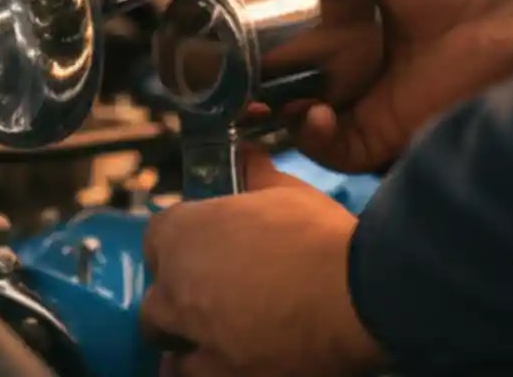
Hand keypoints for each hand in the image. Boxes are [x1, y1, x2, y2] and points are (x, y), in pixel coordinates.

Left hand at [141, 147, 383, 376]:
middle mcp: (177, 288)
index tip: (201, 251)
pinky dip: (201, 369)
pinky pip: (191, 375)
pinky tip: (221, 365)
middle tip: (208, 299)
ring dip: (181, 341)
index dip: (179, 245)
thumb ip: (254, 174)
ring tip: (208, 340)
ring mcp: (196, 336)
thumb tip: (245, 157)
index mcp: (184, 234)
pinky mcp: (220, 373)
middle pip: (155, 300)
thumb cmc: (321, 236)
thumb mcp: (286, 192)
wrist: (357, 294)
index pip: (157, 238)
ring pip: (166, 344)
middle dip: (174, 299)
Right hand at [245, 0, 512, 171]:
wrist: (511, 11)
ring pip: (301, 125)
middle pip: (283, 87)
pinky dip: (315, 139)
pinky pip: (335, 150)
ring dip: (275, 120)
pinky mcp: (384, 133)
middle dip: (249, 92)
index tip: (220, 39)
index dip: (249, 44)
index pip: (283, 39)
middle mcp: (350, 65)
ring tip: (263, 106)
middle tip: (226, 85)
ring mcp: (365, 102)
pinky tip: (313, 116)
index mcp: (345, 21)